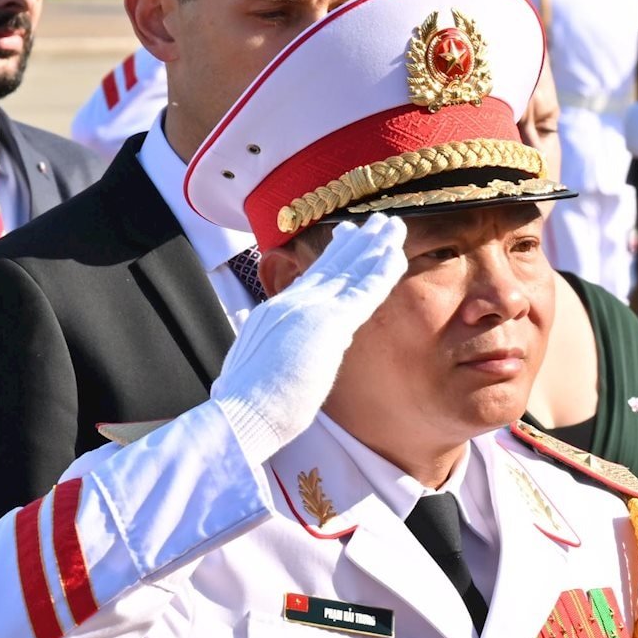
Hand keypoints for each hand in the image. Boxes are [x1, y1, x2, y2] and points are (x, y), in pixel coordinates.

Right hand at [211, 214, 409, 462]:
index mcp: (273, 316)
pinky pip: (363, 290)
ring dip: (374, 246)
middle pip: (330, 265)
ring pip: (348, 269)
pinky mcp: (328, 324)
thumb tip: (270, 362)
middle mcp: (289, 305)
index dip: (331, 258)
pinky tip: (396, 253)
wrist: (240, 414)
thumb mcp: (258, 371)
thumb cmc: (247, 408)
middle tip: (378, 222)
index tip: (346, 238)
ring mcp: (308, 311)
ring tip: (394, 225)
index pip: (309, 280)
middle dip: (356, 242)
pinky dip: (381, 270)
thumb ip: (271, 357)